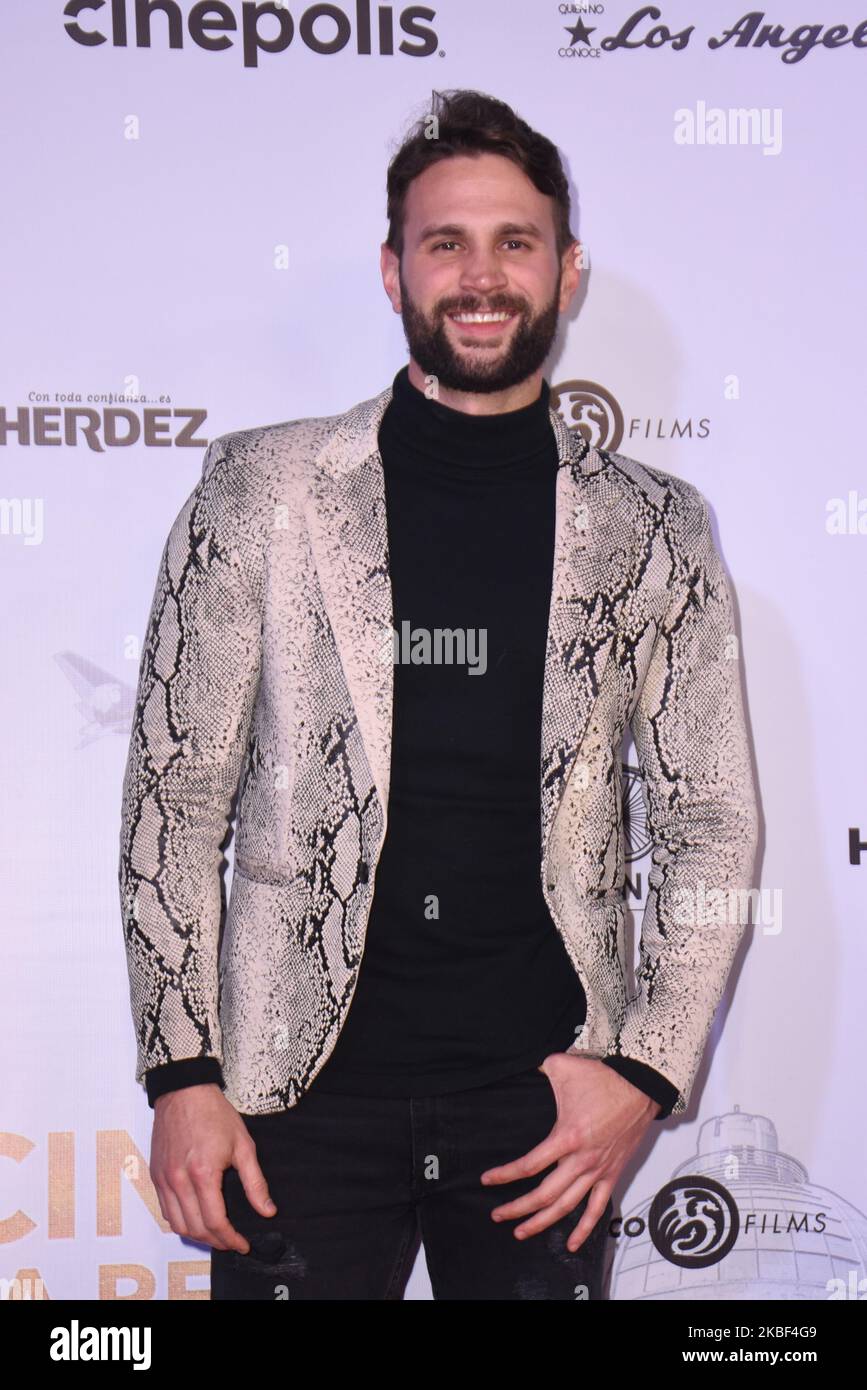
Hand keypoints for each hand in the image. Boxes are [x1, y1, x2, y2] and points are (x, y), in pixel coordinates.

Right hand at [150, 1084, 276, 1252]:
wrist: (184, 1091)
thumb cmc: (214, 1114)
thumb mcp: (243, 1145)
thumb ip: (255, 1182)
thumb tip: (267, 1210)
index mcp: (203, 1174)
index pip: (215, 1222)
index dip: (230, 1239)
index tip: (242, 1245)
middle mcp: (178, 1181)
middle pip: (195, 1229)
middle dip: (216, 1242)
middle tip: (231, 1242)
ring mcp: (163, 1179)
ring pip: (177, 1224)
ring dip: (197, 1235)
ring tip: (215, 1235)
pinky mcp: (155, 1175)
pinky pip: (165, 1210)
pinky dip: (180, 1222)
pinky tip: (195, 1218)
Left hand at [479, 1053, 659, 1252]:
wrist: (641, 1087)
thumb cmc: (603, 1078)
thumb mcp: (563, 1067)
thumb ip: (538, 1067)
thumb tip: (522, 1064)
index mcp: (566, 1137)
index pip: (529, 1165)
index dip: (505, 1175)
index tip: (487, 1180)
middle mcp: (581, 1160)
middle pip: (544, 1194)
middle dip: (518, 1208)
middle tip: (497, 1215)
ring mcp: (598, 1170)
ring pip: (567, 1206)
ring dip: (542, 1222)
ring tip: (521, 1232)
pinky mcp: (612, 1174)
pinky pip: (598, 1208)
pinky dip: (584, 1229)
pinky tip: (571, 1243)